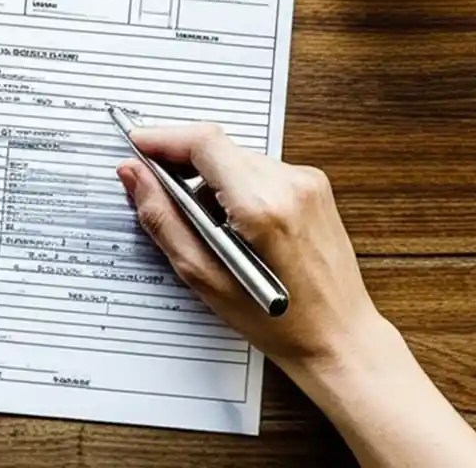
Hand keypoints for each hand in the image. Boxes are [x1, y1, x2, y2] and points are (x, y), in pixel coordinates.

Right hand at [116, 123, 386, 375]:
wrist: (340, 336)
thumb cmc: (280, 322)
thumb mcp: (204, 277)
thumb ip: (163, 220)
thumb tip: (134, 176)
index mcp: (261, 207)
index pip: (204, 143)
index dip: (163, 139)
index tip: (137, 146)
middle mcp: (289, 184)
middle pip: (218, 148)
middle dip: (182, 165)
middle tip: (162, 198)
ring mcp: (307, 182)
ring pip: (237, 159)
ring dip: (211, 182)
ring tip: (210, 230)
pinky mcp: (315, 187)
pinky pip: (260, 171)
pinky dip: (238, 189)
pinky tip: (237, 228)